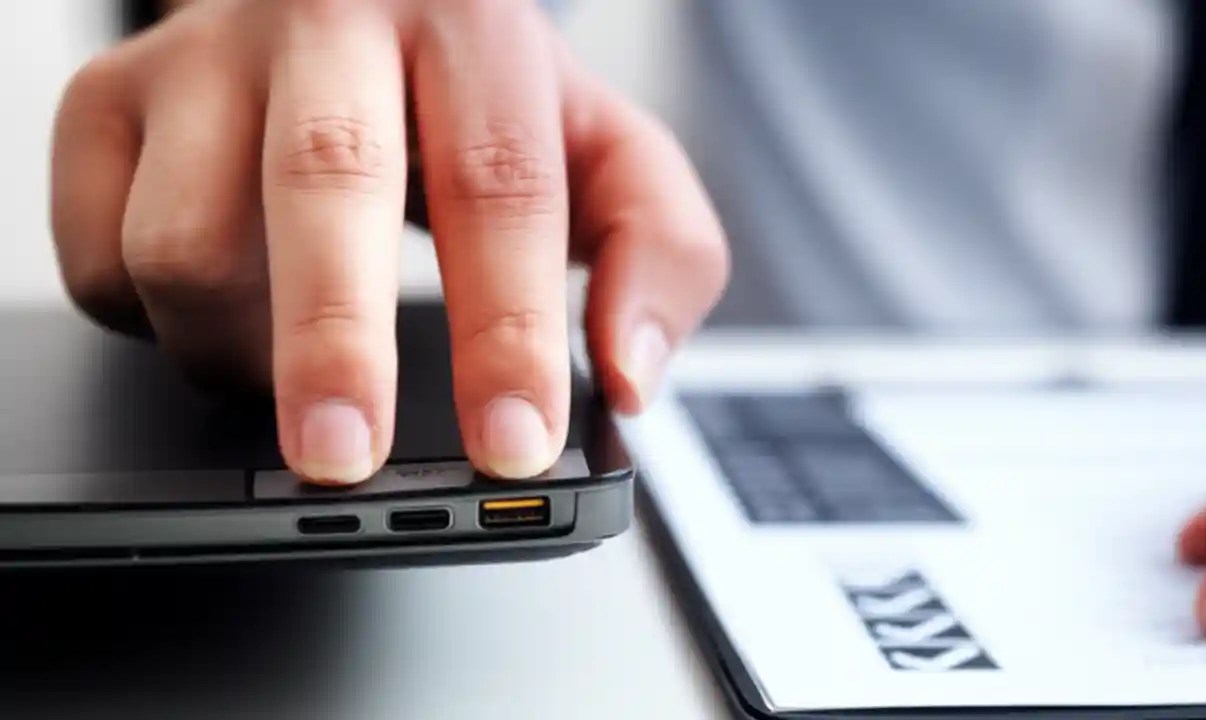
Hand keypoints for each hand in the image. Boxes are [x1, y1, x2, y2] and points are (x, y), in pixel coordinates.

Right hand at [50, 0, 727, 483]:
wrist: (356, 5)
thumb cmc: (480, 103)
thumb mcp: (606, 157)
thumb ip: (660, 253)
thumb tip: (627, 375)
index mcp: (473, 31)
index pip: (498, 186)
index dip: (507, 330)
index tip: (513, 444)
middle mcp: (329, 22)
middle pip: (323, 180)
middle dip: (334, 343)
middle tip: (347, 461)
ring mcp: (201, 56)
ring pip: (186, 243)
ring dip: (243, 349)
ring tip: (306, 357)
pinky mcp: (106, 100)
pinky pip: (101, 260)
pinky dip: (158, 326)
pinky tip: (229, 306)